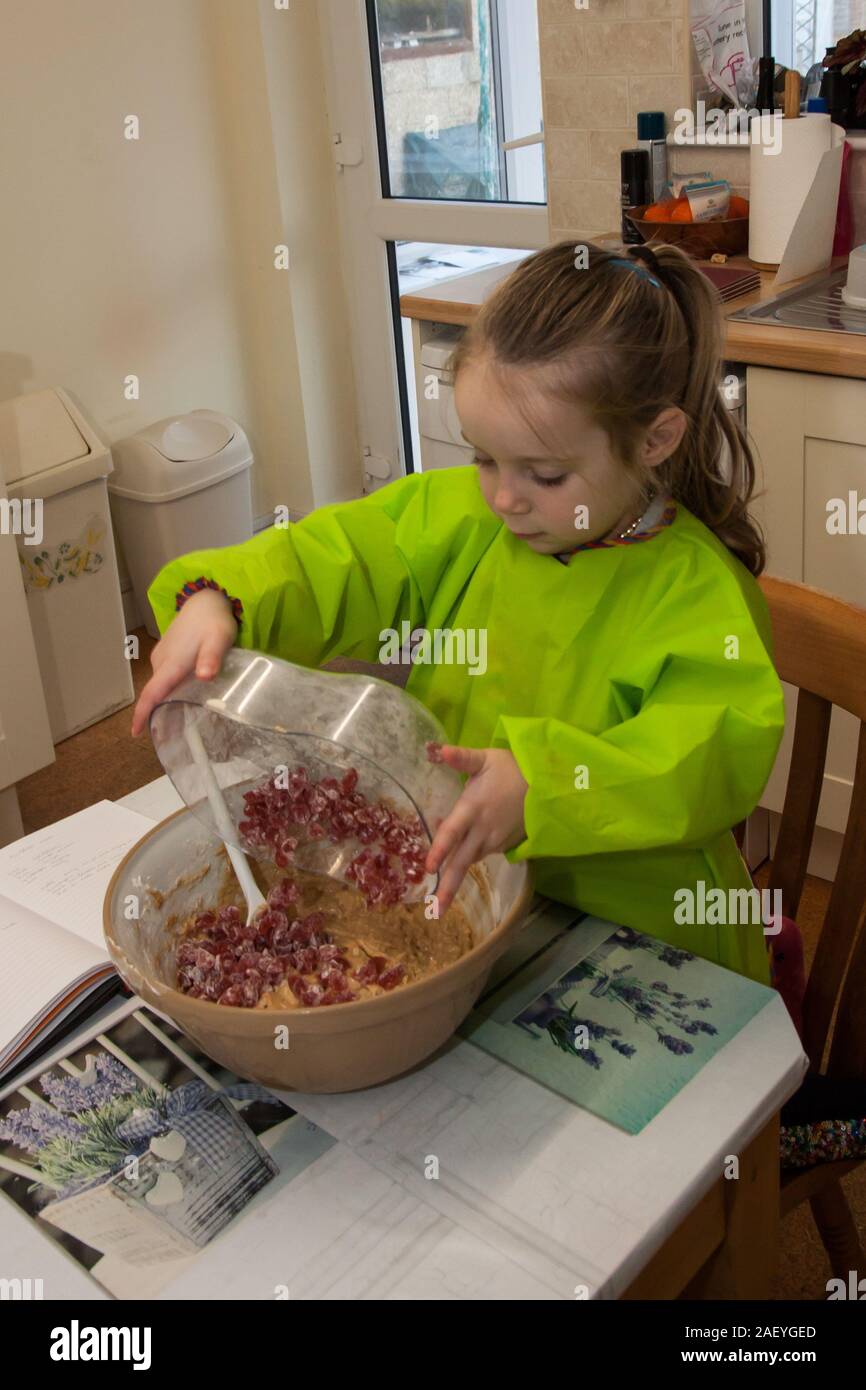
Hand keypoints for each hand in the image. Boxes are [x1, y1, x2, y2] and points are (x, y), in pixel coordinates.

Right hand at [131, 589, 236, 736]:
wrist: (206, 599)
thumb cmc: (214, 621)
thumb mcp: (219, 639)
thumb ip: (211, 658)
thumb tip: (205, 676)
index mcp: (172, 663)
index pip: (151, 693)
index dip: (142, 713)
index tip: (134, 732)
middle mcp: (162, 661)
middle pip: (154, 693)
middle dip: (154, 713)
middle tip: (165, 735)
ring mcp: (162, 656)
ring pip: (161, 684)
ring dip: (163, 701)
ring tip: (175, 720)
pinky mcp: (167, 652)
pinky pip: (165, 676)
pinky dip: (169, 688)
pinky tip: (183, 695)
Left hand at [424, 745, 527, 914]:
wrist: (547, 783)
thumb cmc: (512, 767)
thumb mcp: (486, 758)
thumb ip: (461, 758)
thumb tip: (438, 750)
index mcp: (473, 809)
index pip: (452, 832)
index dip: (440, 850)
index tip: (428, 868)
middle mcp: (482, 830)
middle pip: (462, 862)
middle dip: (449, 887)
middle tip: (435, 910)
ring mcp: (495, 840)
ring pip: (471, 859)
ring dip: (456, 874)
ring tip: (440, 889)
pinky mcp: (504, 844)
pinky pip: (482, 853)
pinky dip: (470, 855)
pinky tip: (462, 851)